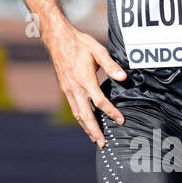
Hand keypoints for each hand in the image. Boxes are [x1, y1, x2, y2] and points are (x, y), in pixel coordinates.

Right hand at [47, 25, 126, 145]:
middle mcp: (75, 88)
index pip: (100, 102)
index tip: (121, 120)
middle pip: (86, 115)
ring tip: (95, 139)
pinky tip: (86, 124)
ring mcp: (68, 89)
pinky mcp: (65, 88)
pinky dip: (81, 119)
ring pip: (78, 114)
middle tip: (103, 143)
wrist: (57, 39)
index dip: (112, 112)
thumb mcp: (98, 50)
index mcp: (85, 79)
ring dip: (87, 128)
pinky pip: (74, 108)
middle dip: (95, 130)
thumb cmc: (80, 43)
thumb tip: (124, 78)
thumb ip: (111, 66)